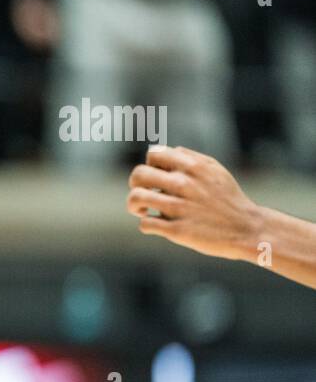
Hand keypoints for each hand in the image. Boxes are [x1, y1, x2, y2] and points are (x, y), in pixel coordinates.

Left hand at [127, 146, 262, 261]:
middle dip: (135, 184)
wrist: (247, 229)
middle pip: (138, 174)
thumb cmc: (227, 199)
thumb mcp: (215, 171)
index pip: (153, 155)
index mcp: (193, 167)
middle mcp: (184, 184)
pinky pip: (145, 224)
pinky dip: (146, 224)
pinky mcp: (177, 230)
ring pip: (136, 198)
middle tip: (145, 193)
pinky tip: (156, 225)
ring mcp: (179, 208)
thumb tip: (166, 151)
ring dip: (134, 205)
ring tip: (142, 210)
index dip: (151, 166)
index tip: (157, 178)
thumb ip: (190, 158)